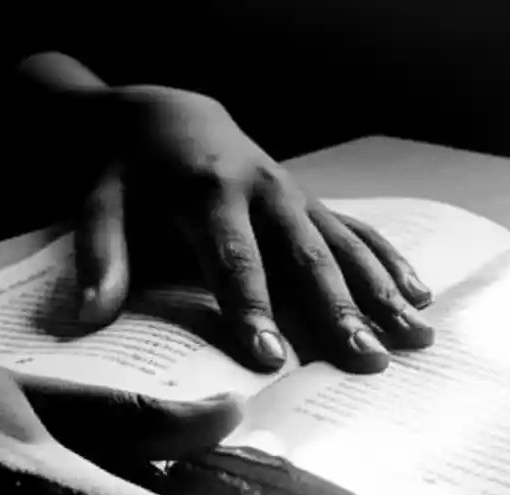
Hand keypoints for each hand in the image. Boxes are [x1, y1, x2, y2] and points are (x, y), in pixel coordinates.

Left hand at [69, 85, 434, 373]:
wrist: (167, 118)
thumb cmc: (128, 171)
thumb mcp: (98, 202)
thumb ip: (98, 256)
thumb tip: (88, 318)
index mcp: (208, 192)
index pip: (233, 260)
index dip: (251, 309)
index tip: (270, 359)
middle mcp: (263, 190)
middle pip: (304, 257)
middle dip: (338, 311)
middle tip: (367, 361)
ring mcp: (294, 196)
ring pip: (343, 245)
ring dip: (381, 292)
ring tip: (416, 336)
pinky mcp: (310, 203)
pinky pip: (358, 230)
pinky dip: (390, 261)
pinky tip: (421, 295)